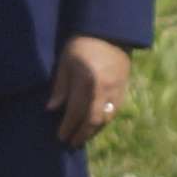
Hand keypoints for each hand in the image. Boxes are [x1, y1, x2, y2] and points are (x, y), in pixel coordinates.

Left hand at [48, 33, 133, 149]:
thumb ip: (60, 86)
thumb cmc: (82, 45)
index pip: (77, 111)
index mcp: (88, 82)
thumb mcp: (66, 62)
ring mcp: (117, 91)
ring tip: (83, 136)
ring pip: (106, 118)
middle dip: (82, 134)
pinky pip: (114, 111)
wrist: (111, 34)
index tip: (61, 136)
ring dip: (94, 130)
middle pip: (93, 120)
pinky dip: (103, 121)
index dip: (69, 126)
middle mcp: (104, 90)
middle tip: (72, 143)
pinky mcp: (124, 90)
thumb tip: (52, 109)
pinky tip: (96, 124)